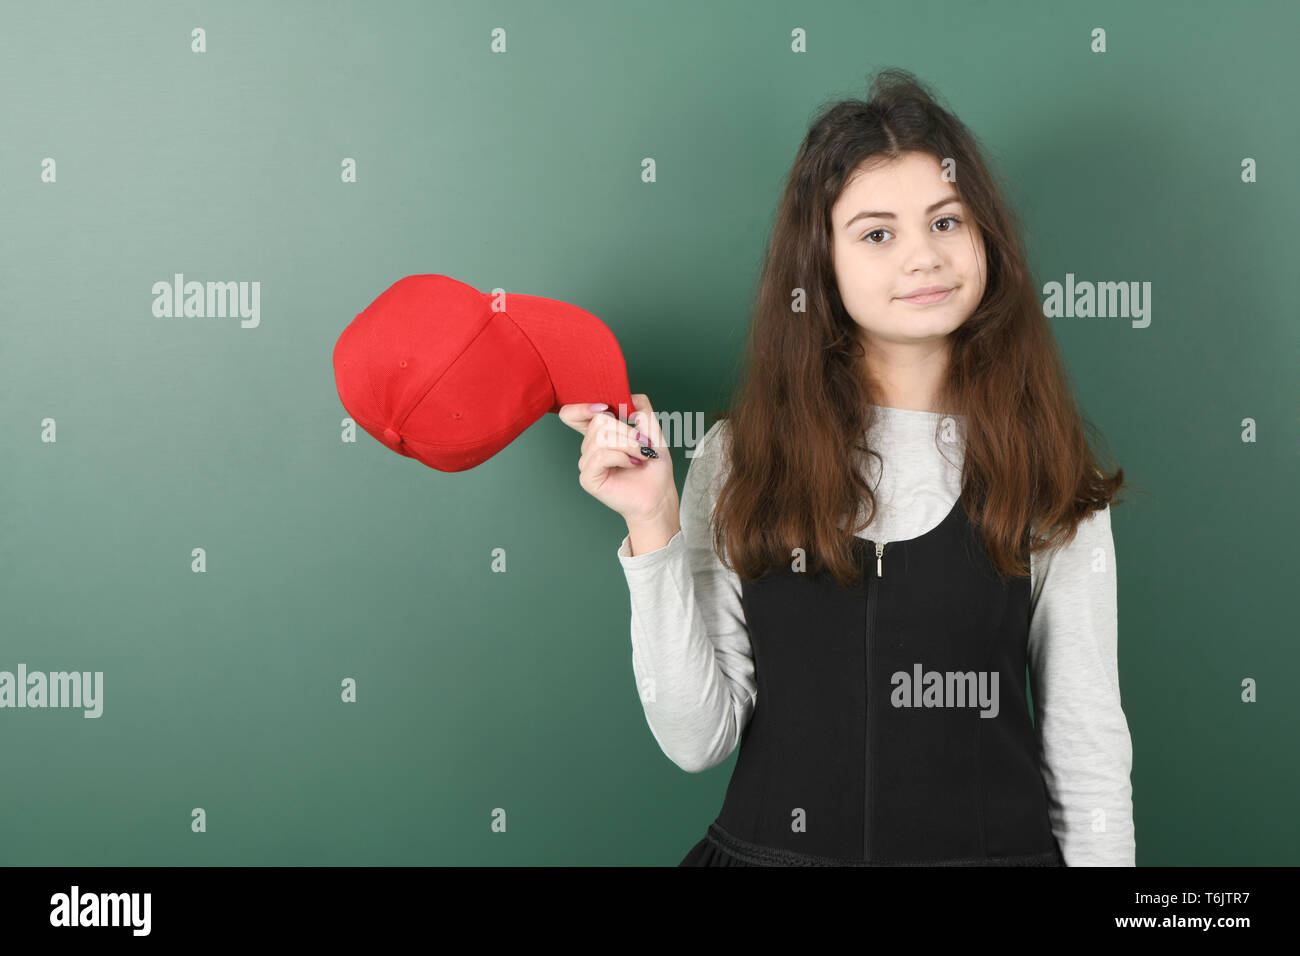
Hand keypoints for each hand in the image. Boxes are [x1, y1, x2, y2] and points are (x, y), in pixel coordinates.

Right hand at [557, 393, 678, 526]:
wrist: (659, 494)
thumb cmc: (654, 466)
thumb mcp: (652, 430)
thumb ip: (642, 408)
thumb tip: (628, 395)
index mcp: (599, 433)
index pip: (571, 414)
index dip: (582, 407)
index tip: (606, 407)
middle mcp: (589, 446)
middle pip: (598, 421)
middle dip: (627, 430)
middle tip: (643, 444)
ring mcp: (587, 462)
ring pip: (602, 437)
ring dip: (629, 445)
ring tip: (641, 456)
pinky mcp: (588, 477)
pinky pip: (601, 455)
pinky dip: (622, 457)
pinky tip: (632, 464)